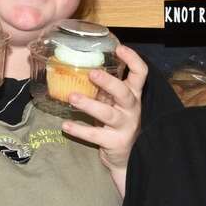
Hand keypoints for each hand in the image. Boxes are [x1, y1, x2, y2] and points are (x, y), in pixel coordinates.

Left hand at [61, 46, 148, 182]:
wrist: (125, 157)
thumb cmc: (116, 122)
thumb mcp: (114, 103)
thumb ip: (104, 89)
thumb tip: (80, 67)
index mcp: (133, 95)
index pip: (140, 74)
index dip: (133, 60)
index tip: (119, 48)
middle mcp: (132, 109)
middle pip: (124, 93)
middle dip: (109, 82)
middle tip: (92, 73)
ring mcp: (125, 126)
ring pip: (108, 114)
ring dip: (90, 105)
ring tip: (72, 97)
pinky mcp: (114, 142)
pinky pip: (95, 135)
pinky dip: (79, 130)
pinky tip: (65, 125)